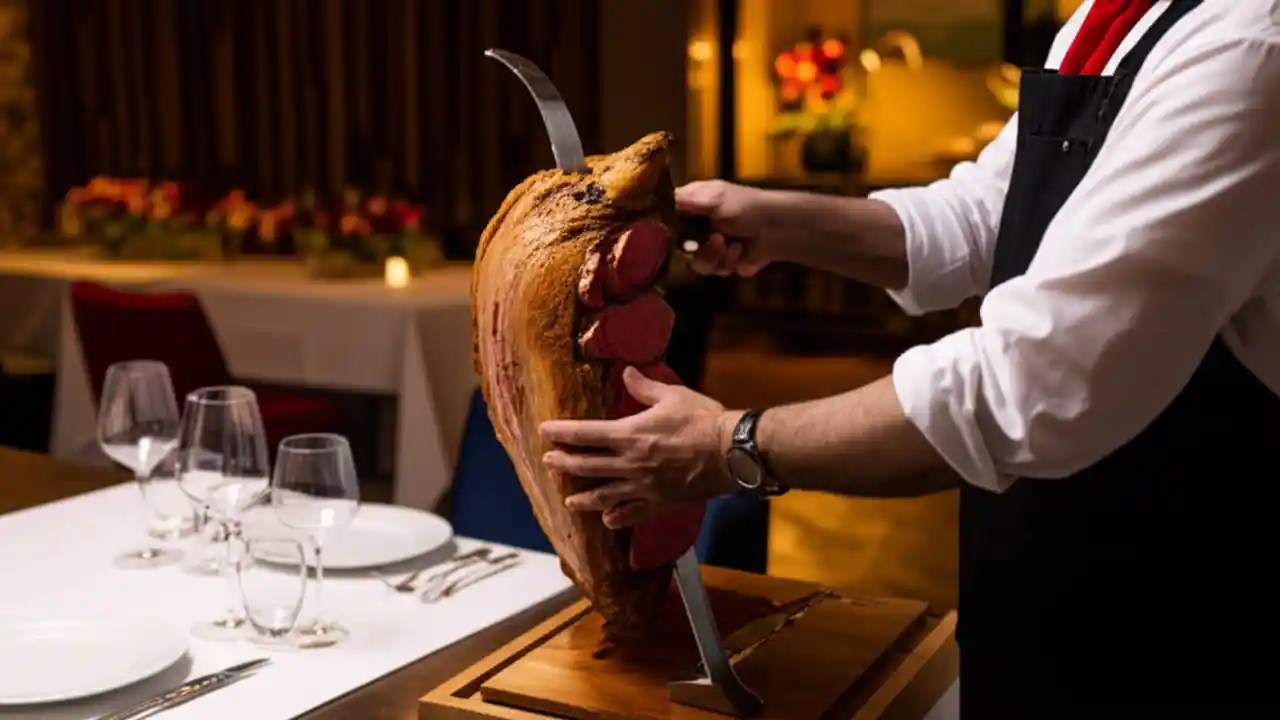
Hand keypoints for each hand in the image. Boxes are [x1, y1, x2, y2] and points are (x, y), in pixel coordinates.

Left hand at [539, 367, 739, 528]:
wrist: (731, 453)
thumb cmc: (703, 420)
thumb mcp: (672, 395)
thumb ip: (644, 387)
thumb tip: (627, 373)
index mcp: (630, 434)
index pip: (585, 433)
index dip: (561, 432)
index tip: (544, 431)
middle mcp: (630, 463)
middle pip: (587, 465)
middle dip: (564, 463)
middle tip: (548, 461)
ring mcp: (643, 487)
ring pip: (603, 495)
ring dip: (583, 497)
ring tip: (569, 499)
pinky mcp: (660, 502)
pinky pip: (632, 514)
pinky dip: (617, 518)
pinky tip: (607, 521)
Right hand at [676, 180, 781, 277]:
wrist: (778, 228)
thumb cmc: (747, 205)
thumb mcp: (714, 196)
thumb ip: (685, 199)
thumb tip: (660, 199)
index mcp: (693, 208)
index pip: (668, 221)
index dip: (666, 230)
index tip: (672, 235)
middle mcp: (699, 228)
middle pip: (680, 250)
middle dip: (698, 249)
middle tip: (715, 240)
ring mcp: (712, 248)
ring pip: (698, 264)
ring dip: (715, 256)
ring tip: (732, 246)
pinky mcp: (726, 263)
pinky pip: (718, 270)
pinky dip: (731, 261)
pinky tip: (743, 250)